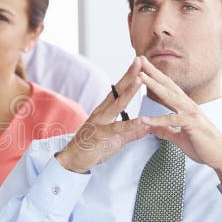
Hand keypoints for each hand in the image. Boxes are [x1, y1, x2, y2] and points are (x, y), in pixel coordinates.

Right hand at [57, 57, 149, 172]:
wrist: (73, 160)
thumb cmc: (93, 148)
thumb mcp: (117, 139)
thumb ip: (132, 132)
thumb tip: (148, 126)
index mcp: (105, 111)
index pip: (119, 90)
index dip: (129, 77)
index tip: (140, 63)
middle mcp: (101, 112)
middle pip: (118, 91)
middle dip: (130, 75)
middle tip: (140, 60)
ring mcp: (99, 122)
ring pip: (117, 105)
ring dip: (129, 92)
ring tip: (141, 80)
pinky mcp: (99, 135)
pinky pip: (116, 128)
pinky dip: (130, 124)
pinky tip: (142, 119)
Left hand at [136, 56, 221, 181]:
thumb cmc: (203, 146)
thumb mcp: (178, 138)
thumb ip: (165, 131)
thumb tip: (151, 127)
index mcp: (184, 107)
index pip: (167, 88)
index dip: (155, 77)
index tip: (142, 67)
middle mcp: (188, 106)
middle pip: (167, 85)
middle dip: (153, 72)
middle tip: (139, 59)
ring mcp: (191, 113)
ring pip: (169, 96)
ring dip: (154, 85)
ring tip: (139, 76)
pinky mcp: (193, 124)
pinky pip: (172, 120)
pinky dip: (157, 120)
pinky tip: (144, 119)